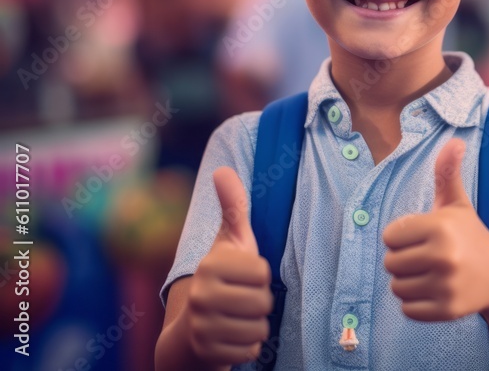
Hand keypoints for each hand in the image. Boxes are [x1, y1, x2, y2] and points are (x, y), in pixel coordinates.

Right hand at [183, 167, 272, 365]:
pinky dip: (247, 346)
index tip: (242, 276)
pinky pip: (251, 349)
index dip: (260, 276)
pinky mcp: (208, 353)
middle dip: (259, 303)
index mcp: (210, 265)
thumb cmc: (221, 279)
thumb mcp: (230, 243)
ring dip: (255, 325)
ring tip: (236, 318)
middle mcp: (201, 295)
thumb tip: (223, 170)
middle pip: (263, 302)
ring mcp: (202, 326)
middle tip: (241, 300)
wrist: (191, 333)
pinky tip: (231, 338)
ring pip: (260, 327)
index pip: (263, 272)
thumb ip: (233, 207)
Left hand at [383, 138, 488, 320]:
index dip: (402, 237)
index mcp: (440, 226)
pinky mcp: (447, 310)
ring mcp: (446, 285)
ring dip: (409, 283)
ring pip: (397, 288)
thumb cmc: (469, 235)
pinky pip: (408, 309)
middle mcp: (444, 255)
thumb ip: (447, 173)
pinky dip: (417, 303)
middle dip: (404, 260)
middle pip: (390, 263)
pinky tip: (436, 291)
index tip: (422, 237)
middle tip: (427, 257)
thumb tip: (454, 141)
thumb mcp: (456, 204)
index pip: (390, 236)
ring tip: (431, 274)